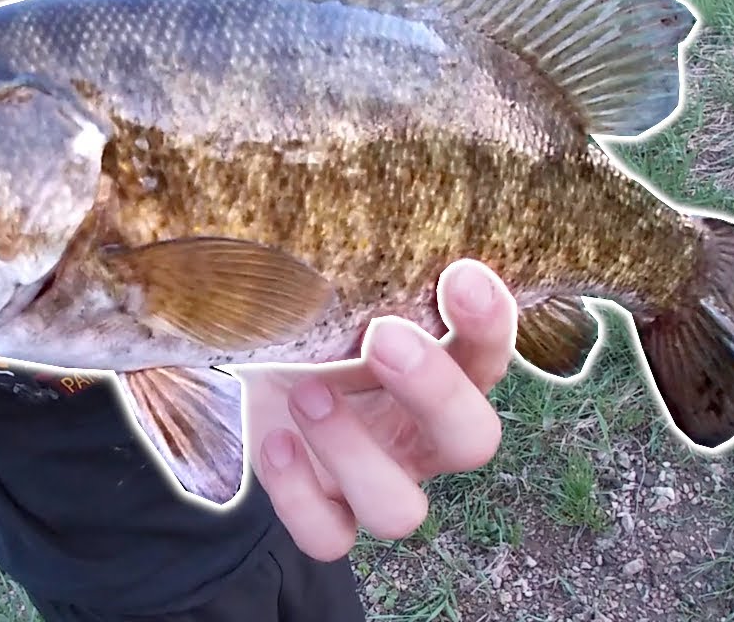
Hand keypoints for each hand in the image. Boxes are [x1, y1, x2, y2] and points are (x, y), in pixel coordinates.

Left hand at [244, 259, 516, 560]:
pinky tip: (274, 442)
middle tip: (383, 337)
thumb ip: (350, 254)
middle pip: (473, 442)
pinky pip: (328, 539)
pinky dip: (300, 498)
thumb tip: (336, 193)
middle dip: (434, 392)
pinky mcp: (323, 512)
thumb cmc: (301, 312)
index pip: (491, 353)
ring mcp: (374, 480)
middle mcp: (418, 434)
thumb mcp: (325, 279)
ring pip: (400, 511)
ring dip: (354, 452)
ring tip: (306, 393)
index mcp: (439, 369)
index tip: (459, 274)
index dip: (490, 324)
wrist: (242, 361)